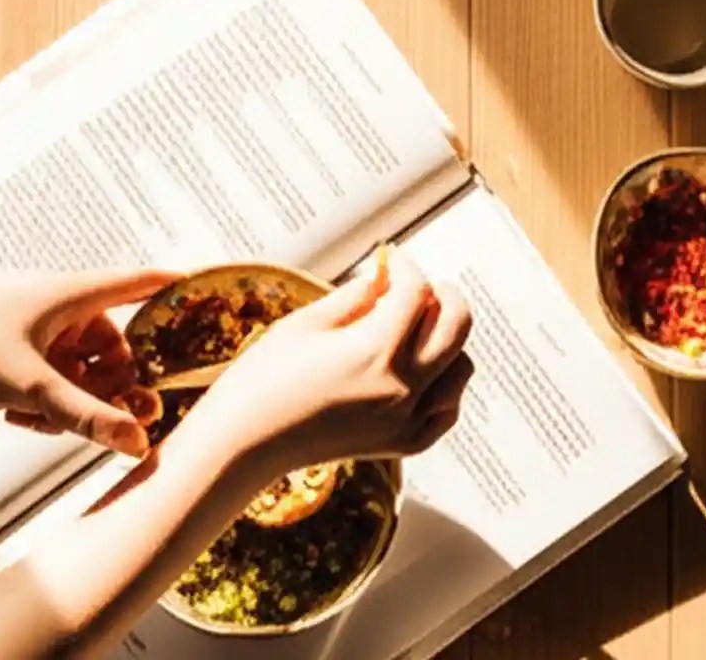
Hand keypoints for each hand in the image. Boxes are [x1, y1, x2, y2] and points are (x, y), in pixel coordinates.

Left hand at [0, 268, 178, 455]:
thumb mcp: (29, 386)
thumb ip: (86, 417)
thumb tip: (138, 443)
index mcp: (75, 295)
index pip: (142, 284)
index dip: (178, 289)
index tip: (209, 291)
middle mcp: (62, 308)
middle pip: (112, 350)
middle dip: (107, 389)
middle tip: (108, 424)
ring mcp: (38, 329)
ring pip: (78, 371)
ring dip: (66, 402)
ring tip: (30, 420)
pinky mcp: (14, 347)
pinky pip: (48, 378)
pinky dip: (39, 400)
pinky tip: (9, 414)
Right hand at [182, 248, 473, 472]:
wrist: (244, 444)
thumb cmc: (263, 382)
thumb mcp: (305, 324)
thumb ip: (354, 297)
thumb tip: (384, 276)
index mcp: (373, 351)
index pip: (416, 292)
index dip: (406, 267)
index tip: (391, 261)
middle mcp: (400, 387)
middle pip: (456, 325)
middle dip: (443, 295)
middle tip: (420, 288)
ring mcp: (406, 419)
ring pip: (461, 368)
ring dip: (448, 341)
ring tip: (418, 331)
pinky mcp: (403, 444)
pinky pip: (447, 410)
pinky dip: (445, 386)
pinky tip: (422, 373)